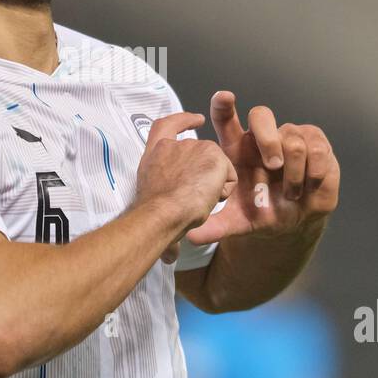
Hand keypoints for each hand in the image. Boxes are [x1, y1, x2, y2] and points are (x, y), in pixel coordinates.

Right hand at [133, 112, 237, 256]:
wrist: (161, 212)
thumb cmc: (149, 215)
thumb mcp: (149, 205)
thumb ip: (161, 218)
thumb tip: (169, 256)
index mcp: (154, 154)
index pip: (167, 126)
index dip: (182, 120)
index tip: (195, 120)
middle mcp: (174, 145)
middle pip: (200, 152)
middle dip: (206, 172)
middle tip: (197, 197)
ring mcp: (195, 147)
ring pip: (217, 166)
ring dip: (214, 184)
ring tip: (200, 201)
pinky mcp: (214, 157)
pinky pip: (229, 177)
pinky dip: (224, 190)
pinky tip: (210, 199)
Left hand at [186, 92, 338, 245]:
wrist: (293, 222)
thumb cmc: (261, 211)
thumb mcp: (237, 221)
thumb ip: (215, 225)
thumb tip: (192, 237)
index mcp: (238, 148)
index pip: (226, 119)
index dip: (223, 106)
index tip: (223, 97)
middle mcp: (263, 138)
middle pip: (262, 115)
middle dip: (267, 138)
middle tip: (271, 165)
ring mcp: (291, 138)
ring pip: (294, 138)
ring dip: (293, 172)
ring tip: (290, 193)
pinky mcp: (317, 145)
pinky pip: (318, 149)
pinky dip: (313, 172)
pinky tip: (308, 186)